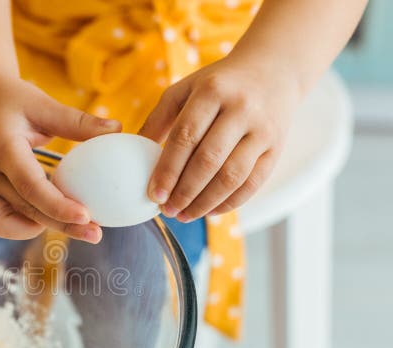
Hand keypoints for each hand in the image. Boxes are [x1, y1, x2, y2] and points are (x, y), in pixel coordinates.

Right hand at [0, 76, 121, 243]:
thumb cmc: (14, 100)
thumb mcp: (44, 104)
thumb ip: (78, 121)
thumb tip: (117, 129)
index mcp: (4, 150)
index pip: (30, 186)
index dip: (57, 205)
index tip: (86, 216)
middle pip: (27, 210)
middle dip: (62, 225)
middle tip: (96, 234)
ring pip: (11, 223)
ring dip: (42, 226)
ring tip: (75, 224)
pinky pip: (1, 222)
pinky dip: (25, 224)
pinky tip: (51, 216)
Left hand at [140, 56, 300, 221]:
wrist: (273, 70)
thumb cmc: (218, 85)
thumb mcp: (185, 90)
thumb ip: (159, 120)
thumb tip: (133, 154)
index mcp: (212, 91)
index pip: (186, 136)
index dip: (168, 170)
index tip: (154, 194)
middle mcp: (241, 109)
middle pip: (209, 160)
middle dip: (184, 191)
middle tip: (167, 210)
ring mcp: (263, 130)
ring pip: (232, 176)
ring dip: (205, 203)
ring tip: (184, 215)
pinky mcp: (276, 148)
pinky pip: (253, 183)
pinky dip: (230, 203)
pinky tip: (210, 211)